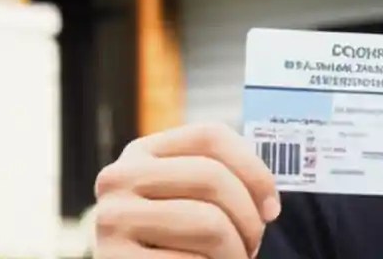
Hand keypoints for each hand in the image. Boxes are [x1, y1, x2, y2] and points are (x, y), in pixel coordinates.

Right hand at [93, 122, 280, 257]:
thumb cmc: (175, 247)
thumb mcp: (187, 203)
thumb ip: (216, 182)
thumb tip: (269, 200)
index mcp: (141, 154)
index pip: (210, 136)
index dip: (254, 169)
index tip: (272, 209)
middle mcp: (118, 178)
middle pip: (211, 177)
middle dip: (247, 219)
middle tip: (252, 246)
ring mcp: (110, 219)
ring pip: (207, 222)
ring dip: (235, 253)